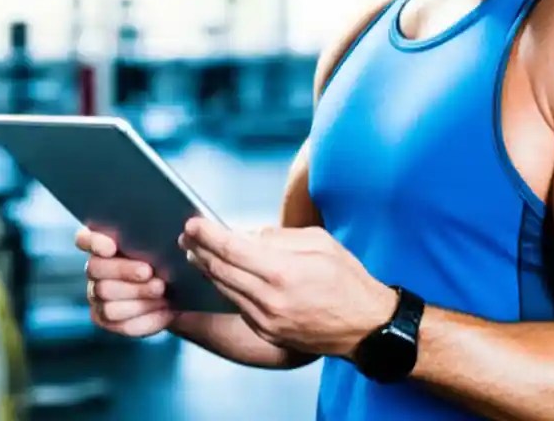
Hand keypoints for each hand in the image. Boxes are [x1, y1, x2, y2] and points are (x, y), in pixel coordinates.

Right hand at [75, 226, 176, 336]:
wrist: (182, 290)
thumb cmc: (171, 258)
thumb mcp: (168, 241)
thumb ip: (157, 232)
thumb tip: (175, 226)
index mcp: (104, 243)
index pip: (85, 238)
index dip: (93, 242)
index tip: (111, 247)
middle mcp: (95, 269)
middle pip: (95, 269)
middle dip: (124, 271)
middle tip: (150, 273)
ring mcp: (97, 295)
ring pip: (107, 301)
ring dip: (138, 298)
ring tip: (163, 293)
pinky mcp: (106, 319)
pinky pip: (120, 324)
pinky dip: (145, 319)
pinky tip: (165, 311)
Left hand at [180, 219, 395, 357]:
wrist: (366, 328)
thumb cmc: (348, 281)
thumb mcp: (320, 242)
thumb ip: (279, 237)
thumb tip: (246, 235)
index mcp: (283, 272)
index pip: (231, 248)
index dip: (207, 234)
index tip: (192, 223)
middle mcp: (270, 299)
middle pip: (220, 269)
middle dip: (198, 248)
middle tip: (187, 234)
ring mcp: (266, 320)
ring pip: (223, 288)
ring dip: (205, 268)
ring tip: (195, 251)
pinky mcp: (266, 332)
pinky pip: (236, 305)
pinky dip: (223, 286)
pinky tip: (218, 274)